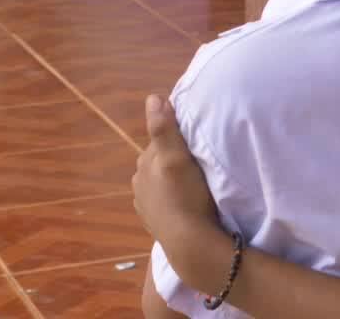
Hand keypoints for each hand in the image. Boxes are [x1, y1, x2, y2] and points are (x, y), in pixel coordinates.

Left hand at [132, 94, 218, 245]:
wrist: (189, 243)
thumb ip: (163, 128)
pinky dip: (173, 199)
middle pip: (159, 161)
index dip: (177, 137)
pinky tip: (186, 203)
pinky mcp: (154, 222)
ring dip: (174, 179)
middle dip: (174, 158)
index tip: (196, 139)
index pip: (160, 140)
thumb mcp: (176, 158)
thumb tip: (153, 97)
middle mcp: (139, 182)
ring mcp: (146, 204)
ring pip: (161, 182)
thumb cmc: (186, 196)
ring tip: (195, 183)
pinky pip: (164, 202)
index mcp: (144, 164)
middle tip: (199, 161)